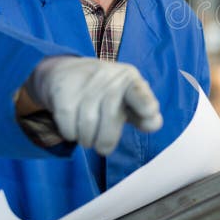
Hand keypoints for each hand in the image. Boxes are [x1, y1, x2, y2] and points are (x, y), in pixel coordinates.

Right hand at [25, 56, 162, 154]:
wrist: (66, 73)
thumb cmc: (106, 94)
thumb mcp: (128, 101)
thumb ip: (143, 116)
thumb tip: (155, 123)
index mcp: (130, 80)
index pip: (139, 91)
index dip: (144, 102)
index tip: (150, 111)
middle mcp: (110, 76)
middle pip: (112, 116)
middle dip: (106, 139)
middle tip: (103, 147)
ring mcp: (86, 81)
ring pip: (88, 123)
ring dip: (88, 139)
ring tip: (88, 137)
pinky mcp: (64, 89)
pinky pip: (68, 124)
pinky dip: (71, 134)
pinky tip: (73, 128)